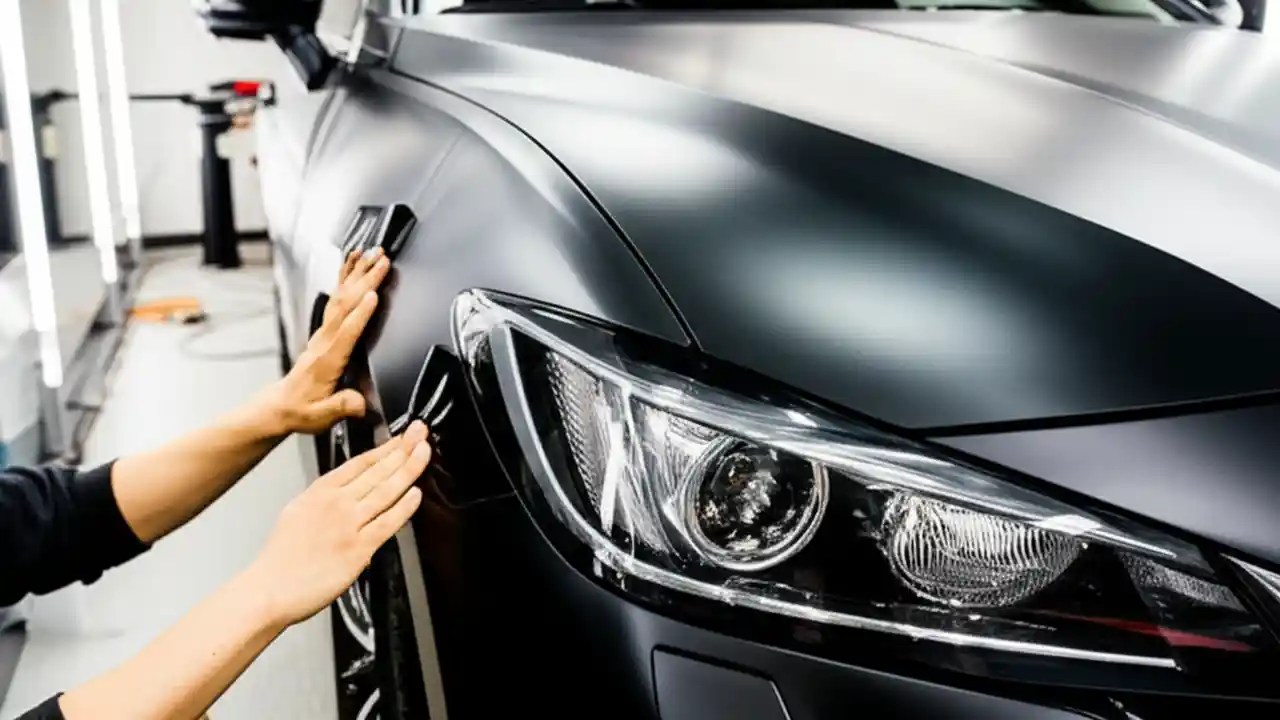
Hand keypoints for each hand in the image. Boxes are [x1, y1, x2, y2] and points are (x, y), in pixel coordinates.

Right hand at [246, 420, 430, 627]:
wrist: (269, 589)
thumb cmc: (280, 559)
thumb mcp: (297, 513)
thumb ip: (322, 500)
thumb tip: (346, 494)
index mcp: (319, 492)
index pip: (359, 463)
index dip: (385, 448)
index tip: (401, 438)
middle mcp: (335, 503)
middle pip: (377, 470)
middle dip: (403, 448)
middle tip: (420, 431)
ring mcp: (348, 524)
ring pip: (386, 490)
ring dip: (409, 468)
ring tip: (424, 452)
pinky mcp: (358, 548)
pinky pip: (388, 522)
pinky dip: (405, 507)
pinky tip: (416, 493)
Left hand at [261, 247, 391, 434]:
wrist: (282, 405)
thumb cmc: (303, 408)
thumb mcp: (322, 416)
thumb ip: (342, 406)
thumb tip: (360, 403)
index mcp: (328, 360)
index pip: (346, 332)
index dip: (360, 314)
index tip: (374, 296)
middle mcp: (324, 341)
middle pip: (346, 304)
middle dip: (365, 280)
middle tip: (383, 261)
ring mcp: (323, 332)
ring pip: (341, 295)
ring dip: (358, 272)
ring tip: (373, 253)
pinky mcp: (325, 329)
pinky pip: (336, 297)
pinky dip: (345, 276)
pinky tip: (353, 262)